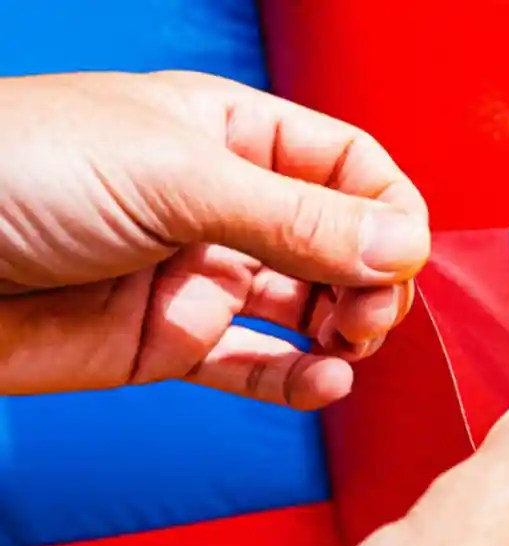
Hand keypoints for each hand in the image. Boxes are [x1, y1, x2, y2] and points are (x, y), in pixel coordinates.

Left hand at [0, 71, 429, 408]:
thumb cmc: (12, 169)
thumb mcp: (177, 176)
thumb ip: (297, 219)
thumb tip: (402, 245)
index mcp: (231, 133)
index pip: (348, 166)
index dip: (388, 209)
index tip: (402, 253)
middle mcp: (224, 203)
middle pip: (341, 241)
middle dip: (374, 276)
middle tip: (371, 309)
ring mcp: (199, 274)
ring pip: (308, 306)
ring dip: (346, 329)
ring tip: (348, 344)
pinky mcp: (170, 341)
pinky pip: (256, 364)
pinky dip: (298, 379)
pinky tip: (323, 381)